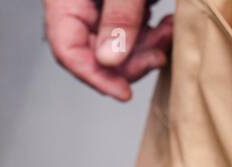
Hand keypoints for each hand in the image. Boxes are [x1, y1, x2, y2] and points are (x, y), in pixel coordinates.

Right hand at [44, 0, 172, 101]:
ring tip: (168, 32)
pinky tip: (165, 26)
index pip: (67, 51)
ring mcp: (96, 6)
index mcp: (64, 0)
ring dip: (145, 47)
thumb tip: (111, 61)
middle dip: (130, 61)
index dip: (95, 76)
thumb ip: (118, 16)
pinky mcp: (116, 4)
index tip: (123, 92)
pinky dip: (148, 33)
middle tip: (156, 57)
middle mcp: (77, 6)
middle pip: (94, 53)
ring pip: (116, 44)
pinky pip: (129, 28)